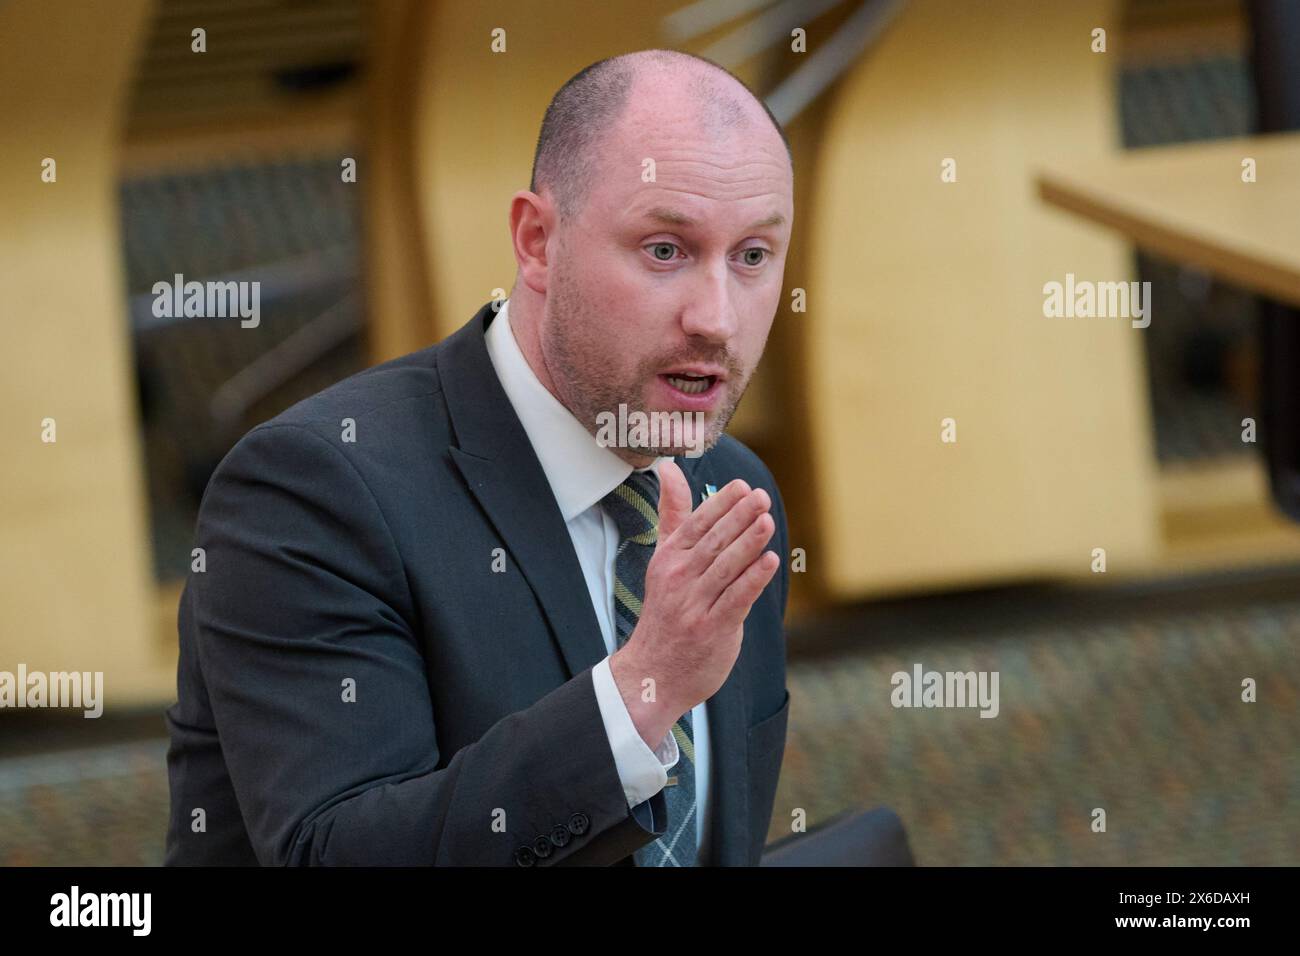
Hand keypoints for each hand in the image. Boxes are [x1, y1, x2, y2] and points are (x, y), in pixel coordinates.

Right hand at [609, 460, 778, 747]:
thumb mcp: (664, 559)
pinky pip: (736, 599)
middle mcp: (678, 579)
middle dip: (738, 518)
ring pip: (726, 568)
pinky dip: (753, 579)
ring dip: (748, 543)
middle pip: (713, 542)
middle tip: (761, 498)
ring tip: (768, 521)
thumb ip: (673, 514)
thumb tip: (668, 467)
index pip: (696, 524)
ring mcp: (694, 605)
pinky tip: (771, 561)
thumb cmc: (666, 609)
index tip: (743, 487)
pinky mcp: (712, 629)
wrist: (653, 672)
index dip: (721, 504)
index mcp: (668, 558)